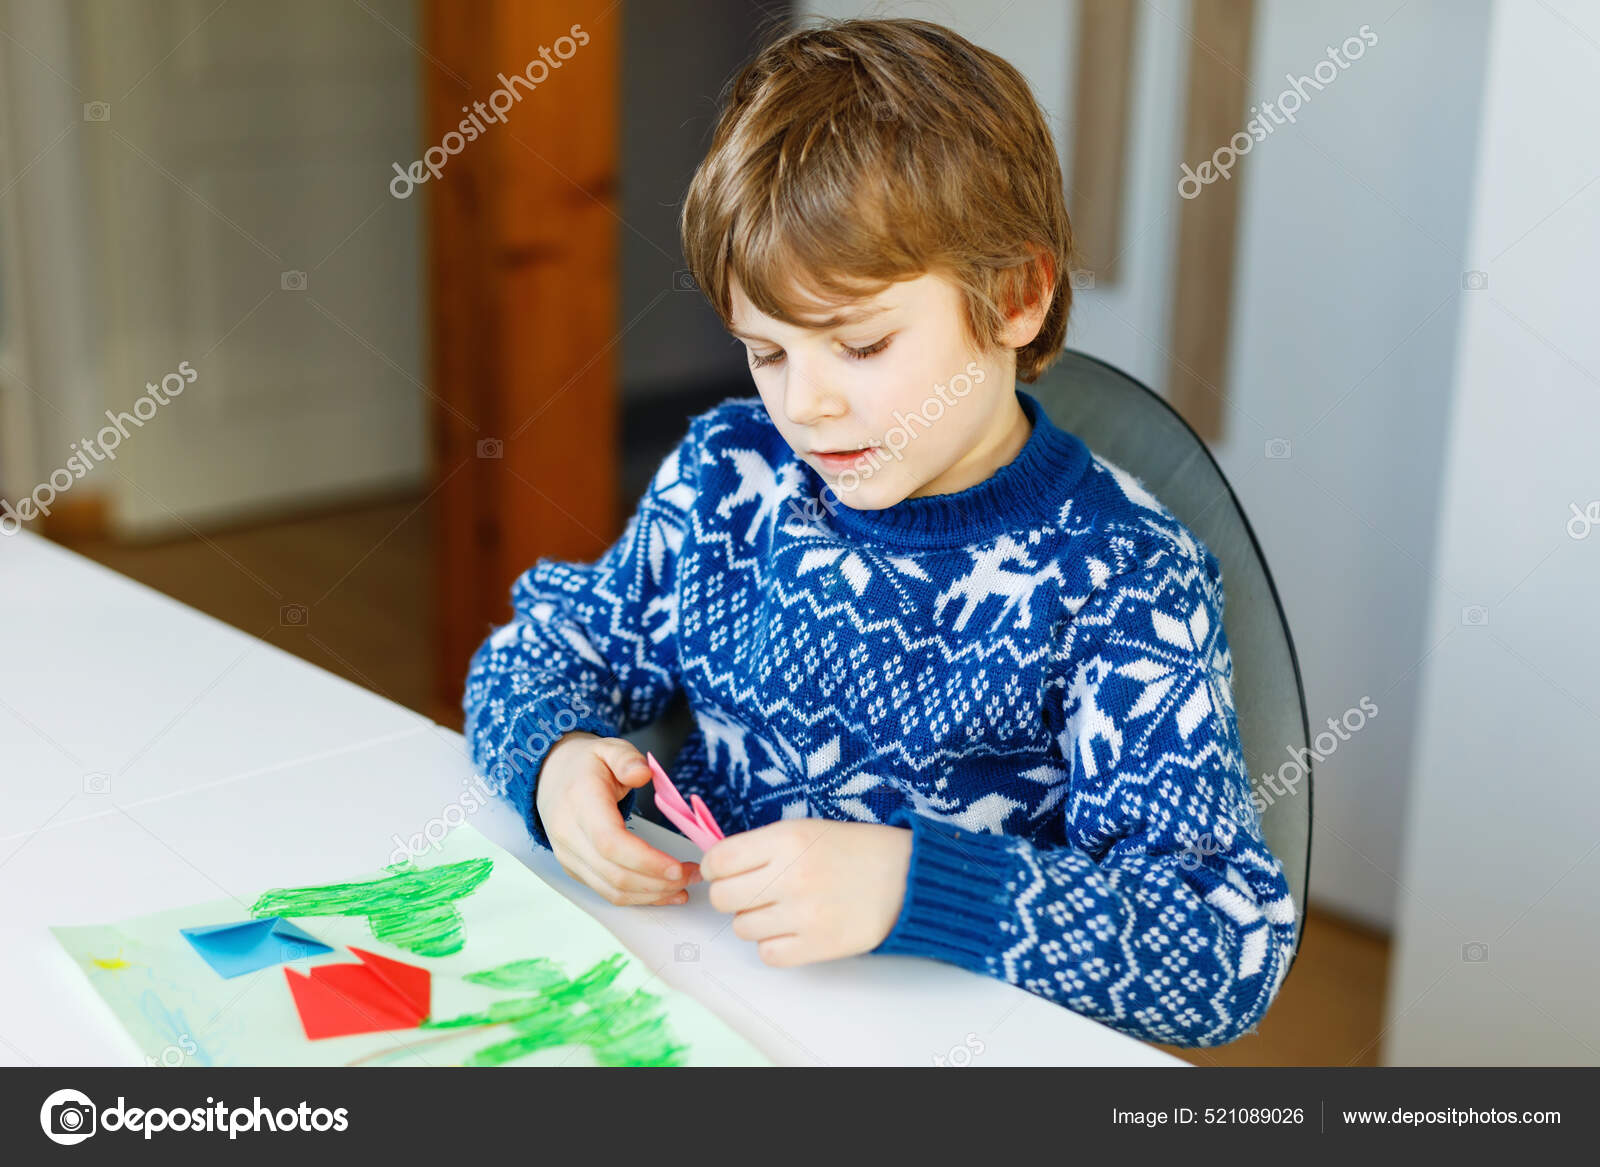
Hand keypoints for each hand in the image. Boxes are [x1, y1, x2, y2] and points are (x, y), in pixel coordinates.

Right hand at [535, 731, 700, 905]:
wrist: (551, 777)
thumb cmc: (585, 765)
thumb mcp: (609, 748)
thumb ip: (627, 759)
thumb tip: (642, 774)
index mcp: (579, 802)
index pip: (610, 842)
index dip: (645, 860)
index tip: (678, 866)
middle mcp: (569, 834)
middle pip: (614, 873)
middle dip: (658, 881)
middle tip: (693, 874)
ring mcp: (569, 856)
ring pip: (611, 889)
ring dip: (652, 894)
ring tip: (685, 885)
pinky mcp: (575, 870)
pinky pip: (607, 892)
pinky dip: (639, 898)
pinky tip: (665, 892)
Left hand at [700, 819, 911, 966]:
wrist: (906, 877)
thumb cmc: (854, 850)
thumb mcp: (805, 830)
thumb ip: (762, 847)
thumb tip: (718, 867)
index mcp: (786, 839)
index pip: (718, 861)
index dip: (714, 868)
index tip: (723, 871)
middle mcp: (790, 876)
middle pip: (723, 899)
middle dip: (731, 895)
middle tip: (751, 892)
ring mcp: (804, 915)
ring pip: (742, 928)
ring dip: (754, 920)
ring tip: (780, 909)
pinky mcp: (818, 946)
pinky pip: (768, 954)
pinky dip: (774, 945)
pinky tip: (792, 929)